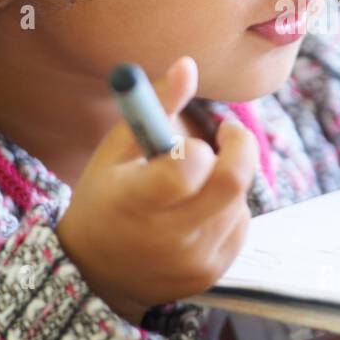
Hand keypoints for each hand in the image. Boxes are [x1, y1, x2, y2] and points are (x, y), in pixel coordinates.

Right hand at [57, 56, 259, 323]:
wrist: (97, 274)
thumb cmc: (106, 199)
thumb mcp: (116, 151)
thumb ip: (155, 106)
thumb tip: (188, 65)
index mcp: (135, 200)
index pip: (188, 166)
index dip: (201, 146)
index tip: (202, 137)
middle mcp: (167, 236)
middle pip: (233, 182)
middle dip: (241, 147)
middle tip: (229, 135)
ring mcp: (192, 259)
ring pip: (239, 202)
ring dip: (227, 182)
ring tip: (196, 184)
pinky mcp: (211, 273)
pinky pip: (240, 226)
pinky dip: (228, 210)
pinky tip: (199, 212)